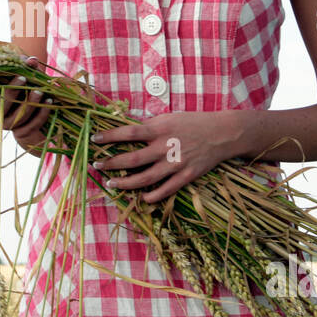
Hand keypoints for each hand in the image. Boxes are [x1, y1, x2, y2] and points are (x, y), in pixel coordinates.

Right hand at [0, 56, 53, 153]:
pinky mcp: (23, 133)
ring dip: (29, 103)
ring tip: (39, 92)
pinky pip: (32, 124)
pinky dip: (42, 112)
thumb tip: (32, 61)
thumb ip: (26, 68)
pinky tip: (49, 101)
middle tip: (23, 79)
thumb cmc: (27, 92)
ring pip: (18, 116)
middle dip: (11, 92)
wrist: (39, 122)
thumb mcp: (26, 78)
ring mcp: (9, 124)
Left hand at [89, 111, 243, 204]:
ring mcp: (176, 163)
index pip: (129, 132)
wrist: (223, 133)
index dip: (110, 136)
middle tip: (97, 166)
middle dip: (112, 163)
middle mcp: (166, 147)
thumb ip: (149, 126)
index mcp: (160, 129)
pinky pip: (166, 189)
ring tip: (112, 183)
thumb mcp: (169, 118)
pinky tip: (142, 198)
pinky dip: (153, 196)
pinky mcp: (187, 176)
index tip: (94, 139)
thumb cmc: (193, 122)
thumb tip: (126, 130)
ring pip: (146, 178)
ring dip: (126, 183)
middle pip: (133, 159)